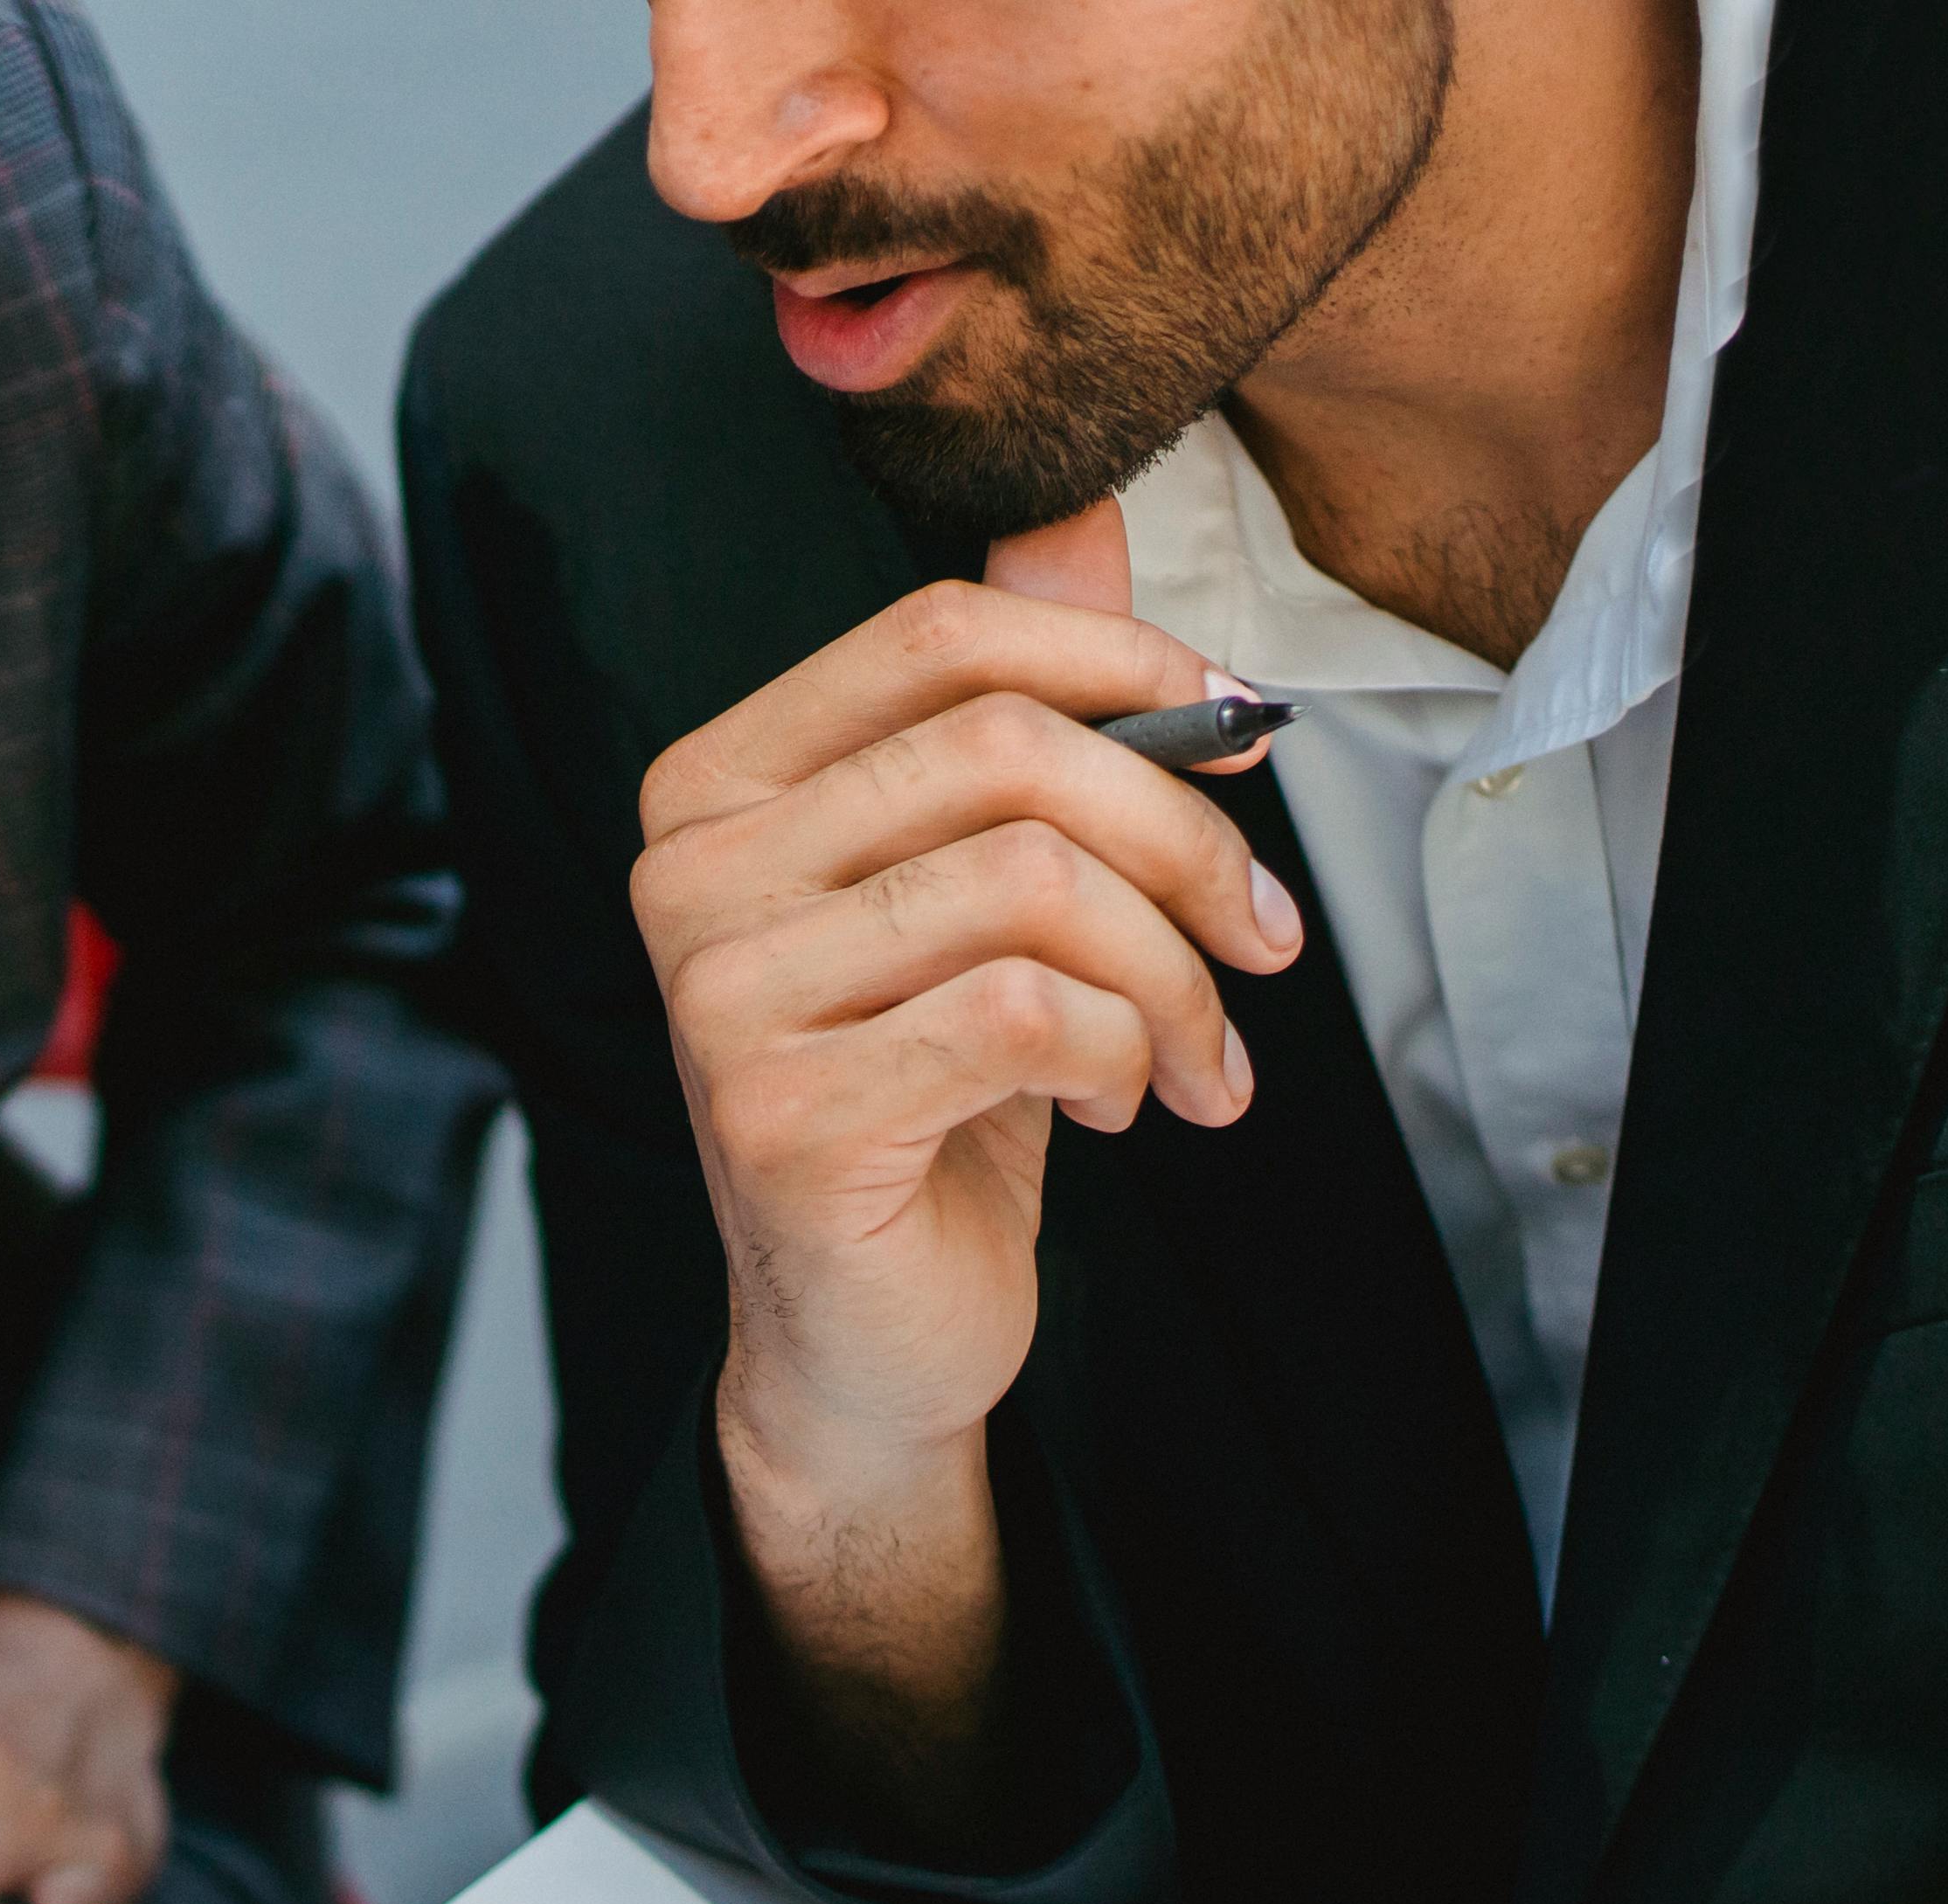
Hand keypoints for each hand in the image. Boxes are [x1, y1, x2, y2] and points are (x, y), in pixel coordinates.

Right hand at [635, 506, 1300, 1529]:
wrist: (864, 1339)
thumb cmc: (928, 1105)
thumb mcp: (983, 889)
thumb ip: (1012, 709)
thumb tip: (1077, 521)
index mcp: (715, 790)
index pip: (935, 639)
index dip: (1122, 662)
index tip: (1245, 735)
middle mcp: (687, 876)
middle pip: (1003, 753)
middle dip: (1182, 840)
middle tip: (1260, 936)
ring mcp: (717, 998)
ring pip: (1030, 886)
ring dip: (1170, 977)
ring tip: (1195, 1053)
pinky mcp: (779, 1116)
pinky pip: (1024, 1017)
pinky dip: (1122, 1057)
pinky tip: (1120, 1107)